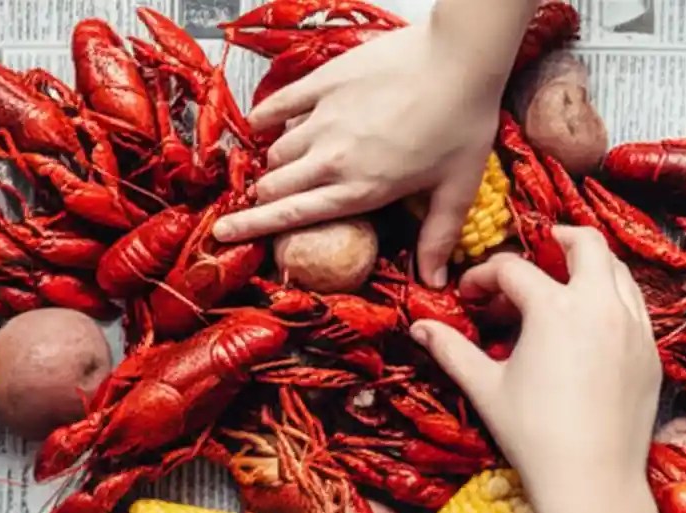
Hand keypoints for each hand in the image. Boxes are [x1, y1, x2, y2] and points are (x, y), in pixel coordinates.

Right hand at [213, 24, 502, 286]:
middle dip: (265, 198)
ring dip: (275, 162)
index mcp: (359, 189)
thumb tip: (434, 282)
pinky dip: (266, 118)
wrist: (458, 59)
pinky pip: (279, 104)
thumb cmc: (463, 121)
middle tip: (265, 201)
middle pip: (275, 184)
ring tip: (284, 165)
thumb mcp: (456, 189)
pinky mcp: (322, 82)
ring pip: (277, 149)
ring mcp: (322, 118)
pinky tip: (263, 124)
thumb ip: (437, 237)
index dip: (252, 228)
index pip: (291, 216)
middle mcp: (331, 158)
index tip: (222, 233)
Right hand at [409, 226, 661, 512]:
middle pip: (585, 243)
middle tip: (536, 253)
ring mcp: (633, 327)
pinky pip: (635, 306)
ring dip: (588, 266)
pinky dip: (611, 298)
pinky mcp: (651, 352)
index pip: (513, 269)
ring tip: (563, 286)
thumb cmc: (533, 436)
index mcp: (555, 307)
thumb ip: (451, 349)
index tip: (469, 296)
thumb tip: (419, 328)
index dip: (483, 276)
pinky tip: (590, 325)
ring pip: (617, 270)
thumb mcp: (485, 388)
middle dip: (556, 239)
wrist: (593, 483)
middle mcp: (600, 305)